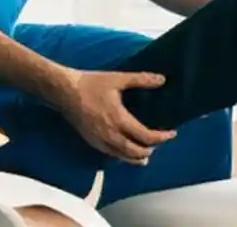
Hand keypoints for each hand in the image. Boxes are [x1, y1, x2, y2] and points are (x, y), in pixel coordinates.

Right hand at [59, 69, 177, 164]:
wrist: (64, 91)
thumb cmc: (90, 84)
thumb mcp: (118, 79)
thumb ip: (141, 79)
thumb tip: (162, 79)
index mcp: (119, 120)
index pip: (145, 137)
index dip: (161, 138)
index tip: (172, 133)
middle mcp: (110, 134)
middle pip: (135, 152)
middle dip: (150, 150)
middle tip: (159, 144)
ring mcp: (99, 140)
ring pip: (122, 156)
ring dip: (136, 157)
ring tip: (146, 156)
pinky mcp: (91, 141)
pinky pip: (110, 154)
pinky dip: (122, 156)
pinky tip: (124, 152)